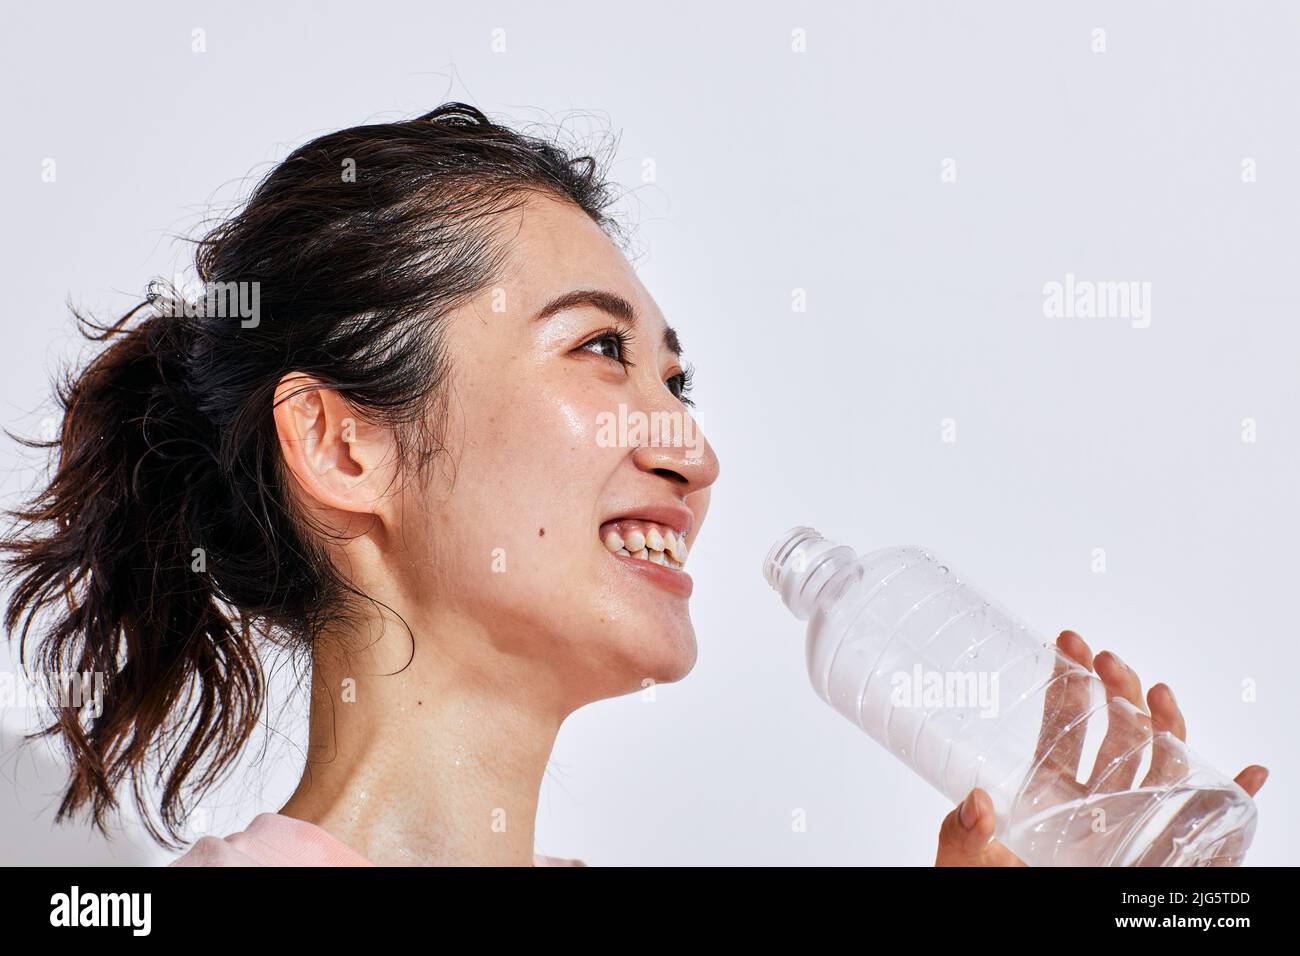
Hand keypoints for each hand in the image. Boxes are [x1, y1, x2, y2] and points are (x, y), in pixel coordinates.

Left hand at [935, 629, 1267, 865]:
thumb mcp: (969, 863)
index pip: (1063, 726)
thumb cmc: (996, 897)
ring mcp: (1134, 825)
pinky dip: (1235, 798)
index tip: (1066, 642)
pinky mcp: (1168, 858)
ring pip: (1161, 764)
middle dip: (1117, 691)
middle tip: (1105, 660)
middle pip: (1118, 734)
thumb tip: (975, 801)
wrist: (1026, 945)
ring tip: (1157, 692)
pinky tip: (1246, 771)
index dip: (1068, 683)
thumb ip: (962, 834)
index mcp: (1049, 792)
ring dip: (1167, 725)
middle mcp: (1096, 801)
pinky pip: (1210, 826)